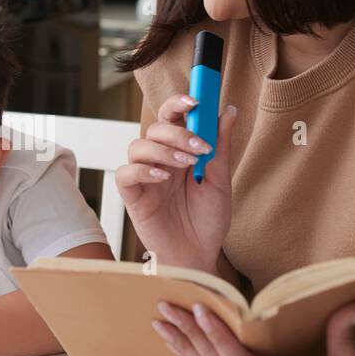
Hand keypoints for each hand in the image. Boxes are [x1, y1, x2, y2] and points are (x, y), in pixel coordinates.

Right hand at [115, 94, 237, 271]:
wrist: (199, 254)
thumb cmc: (208, 220)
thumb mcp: (220, 181)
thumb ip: (221, 146)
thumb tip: (228, 111)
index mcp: (180, 152)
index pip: (172, 117)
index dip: (178, 103)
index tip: (196, 100)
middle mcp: (160, 160)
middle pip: (155, 127)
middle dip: (178, 132)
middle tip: (200, 148)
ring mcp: (144, 177)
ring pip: (138, 146)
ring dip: (163, 150)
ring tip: (186, 166)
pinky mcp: (132, 195)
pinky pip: (125, 173)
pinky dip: (143, 170)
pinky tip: (163, 178)